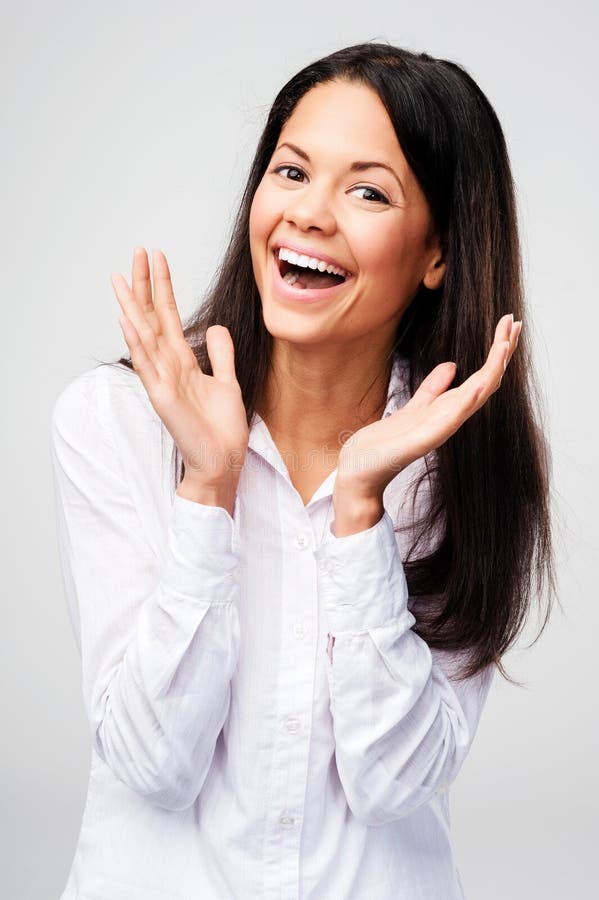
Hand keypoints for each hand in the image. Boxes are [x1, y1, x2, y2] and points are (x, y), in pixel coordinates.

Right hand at [111, 248, 248, 495]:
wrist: (222, 461)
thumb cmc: (221, 429)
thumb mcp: (227, 382)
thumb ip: (220, 354)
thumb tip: (215, 327)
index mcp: (182, 362)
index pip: (168, 316)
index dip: (164, 286)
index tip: (158, 257)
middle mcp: (168, 367)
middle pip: (151, 318)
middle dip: (145, 285)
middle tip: (137, 251)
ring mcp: (162, 381)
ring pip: (143, 336)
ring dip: (132, 306)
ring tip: (120, 278)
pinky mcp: (162, 398)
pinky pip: (147, 366)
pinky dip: (137, 343)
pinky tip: (128, 321)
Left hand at [335, 313, 521, 502]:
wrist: (362, 468)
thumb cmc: (386, 442)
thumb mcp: (413, 406)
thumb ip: (433, 388)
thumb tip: (452, 366)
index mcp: (449, 409)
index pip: (482, 377)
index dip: (497, 352)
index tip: (509, 324)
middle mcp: (451, 418)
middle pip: (487, 381)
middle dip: (502, 352)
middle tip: (516, 321)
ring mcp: (441, 428)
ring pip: (477, 396)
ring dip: (493, 370)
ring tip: (506, 343)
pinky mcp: (425, 440)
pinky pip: (452, 418)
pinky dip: (469, 400)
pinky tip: (480, 383)